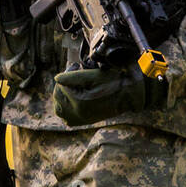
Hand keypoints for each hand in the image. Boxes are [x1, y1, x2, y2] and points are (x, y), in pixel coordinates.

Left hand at [53, 62, 168, 125]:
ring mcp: (81, 120)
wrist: (129, 95)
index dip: (67, 72)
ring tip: (72, 85)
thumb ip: (73, 77)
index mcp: (80, 102)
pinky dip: (66, 108)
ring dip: (62, 96)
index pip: (60, 85)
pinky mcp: (85, 121)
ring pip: (59, 109)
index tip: (76, 65)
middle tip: (74, 72)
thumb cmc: (114, 82)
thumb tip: (56, 78)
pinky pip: (67, 118)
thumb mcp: (93, 76)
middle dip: (63, 83)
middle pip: (58, 97)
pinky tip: (73, 98)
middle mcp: (79, 114)